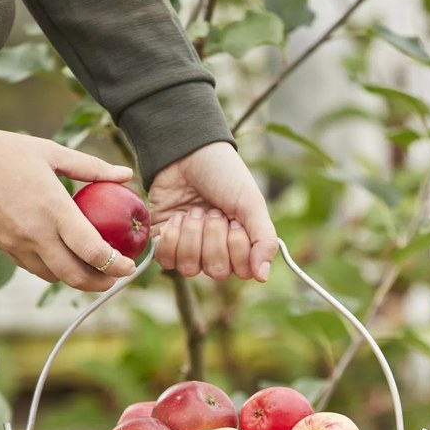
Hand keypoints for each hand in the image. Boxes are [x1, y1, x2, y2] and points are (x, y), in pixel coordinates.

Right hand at [0, 131, 137, 290]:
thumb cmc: (4, 151)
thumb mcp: (51, 152)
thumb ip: (92, 168)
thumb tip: (126, 174)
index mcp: (55, 210)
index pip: (95, 252)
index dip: (118, 265)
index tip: (130, 265)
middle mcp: (37, 234)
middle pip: (77, 277)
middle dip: (102, 283)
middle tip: (115, 277)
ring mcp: (17, 245)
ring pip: (55, 277)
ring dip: (77, 279)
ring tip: (92, 270)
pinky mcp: (2, 248)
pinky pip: (34, 268)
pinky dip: (53, 269)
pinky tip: (62, 258)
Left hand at [147, 142, 276, 281]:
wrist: (186, 152)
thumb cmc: (224, 175)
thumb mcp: (251, 204)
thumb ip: (264, 240)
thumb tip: (263, 277)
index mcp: (242, 247)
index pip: (242, 271)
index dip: (236, 247)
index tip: (234, 220)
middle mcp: (218, 253)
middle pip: (216, 271)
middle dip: (213, 236)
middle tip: (213, 211)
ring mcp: (190, 250)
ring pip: (190, 268)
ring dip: (191, 235)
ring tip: (194, 211)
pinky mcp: (165, 243)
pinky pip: (167, 260)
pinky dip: (171, 237)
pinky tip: (177, 216)